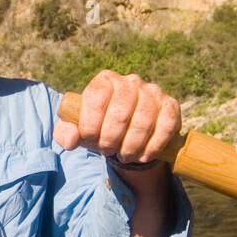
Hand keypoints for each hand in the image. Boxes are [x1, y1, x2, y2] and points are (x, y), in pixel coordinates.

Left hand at [53, 70, 180, 167]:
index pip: (95, 99)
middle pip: (120, 113)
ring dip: (130, 147)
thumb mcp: (77, 130)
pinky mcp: (170, 106)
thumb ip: (66, 133)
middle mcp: (130, 81)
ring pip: (142, 122)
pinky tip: (143, 155)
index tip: (90, 141)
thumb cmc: (99, 128)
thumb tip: (72, 140)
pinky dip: (152, 147)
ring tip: (124, 155)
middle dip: (110, 140)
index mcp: (104, 81)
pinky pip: (166, 126)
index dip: (90, 126)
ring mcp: (152, 92)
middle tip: (108, 150)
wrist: (128, 133)